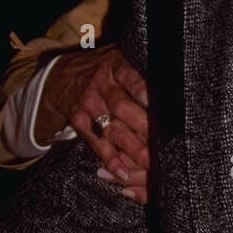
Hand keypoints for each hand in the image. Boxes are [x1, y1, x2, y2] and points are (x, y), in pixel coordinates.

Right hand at [35, 45, 149, 203]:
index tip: (153, 102)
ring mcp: (89, 104)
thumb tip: (171, 90)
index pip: (128, 76)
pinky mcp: (79, 122)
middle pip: (121, 107)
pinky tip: (123, 172)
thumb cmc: (104, 71)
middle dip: (142, 126)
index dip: (139, 88)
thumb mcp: (118, 61)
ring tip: (149, 162)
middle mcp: (101, 85)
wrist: (61, 76)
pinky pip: (96, 142)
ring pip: (111, 128)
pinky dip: (110, 159)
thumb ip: (139, 72)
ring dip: (131, 147)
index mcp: (115, 67)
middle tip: (162, 143)